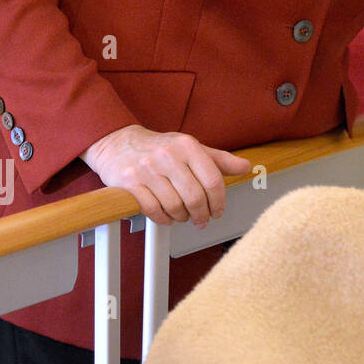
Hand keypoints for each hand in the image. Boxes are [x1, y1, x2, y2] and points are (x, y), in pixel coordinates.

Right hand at [81, 124, 251, 228]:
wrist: (117, 143)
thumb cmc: (160, 148)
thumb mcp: (191, 147)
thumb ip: (219, 159)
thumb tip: (246, 167)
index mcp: (188, 146)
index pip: (213, 180)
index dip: (220, 201)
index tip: (219, 211)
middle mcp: (168, 156)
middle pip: (195, 197)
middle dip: (203, 214)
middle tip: (204, 220)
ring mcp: (147, 170)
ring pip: (175, 206)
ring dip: (183, 218)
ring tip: (185, 216)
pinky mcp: (130, 184)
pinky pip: (153, 210)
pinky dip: (164, 219)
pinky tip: (168, 218)